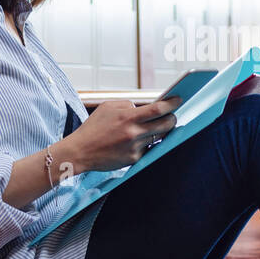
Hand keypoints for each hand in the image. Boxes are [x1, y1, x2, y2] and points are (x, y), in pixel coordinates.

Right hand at [64, 95, 181, 172]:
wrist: (80, 152)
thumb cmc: (93, 128)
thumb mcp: (107, 107)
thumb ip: (127, 105)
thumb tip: (143, 108)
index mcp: (128, 117)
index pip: (158, 109)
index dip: (172, 104)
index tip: (179, 99)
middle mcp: (133, 133)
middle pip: (165, 124)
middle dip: (172, 119)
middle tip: (172, 115)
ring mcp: (135, 147)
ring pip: (158, 137)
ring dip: (161, 131)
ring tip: (159, 125)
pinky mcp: (134, 159)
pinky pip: (148, 148)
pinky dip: (147, 143)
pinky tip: (142, 140)